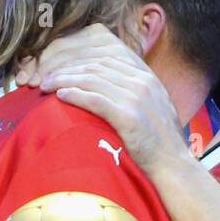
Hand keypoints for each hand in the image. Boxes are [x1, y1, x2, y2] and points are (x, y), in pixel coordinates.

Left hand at [21, 24, 191, 176]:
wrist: (174, 166)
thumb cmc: (159, 143)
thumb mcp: (150, 107)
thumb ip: (130, 90)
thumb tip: (101, 84)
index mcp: (146, 76)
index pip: (106, 53)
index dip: (78, 57)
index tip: (60, 65)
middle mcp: (142, 81)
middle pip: (95, 63)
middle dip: (66, 67)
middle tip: (45, 75)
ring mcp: (137, 97)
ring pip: (92, 78)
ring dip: (65, 79)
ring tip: (45, 84)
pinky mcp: (129, 116)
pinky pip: (96, 99)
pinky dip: (75, 95)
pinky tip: (60, 95)